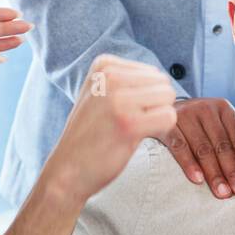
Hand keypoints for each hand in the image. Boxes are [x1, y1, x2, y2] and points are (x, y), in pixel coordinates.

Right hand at [43, 55, 178, 205]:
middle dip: (155, 105)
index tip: (122, 112)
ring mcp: (118, 99)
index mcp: (103, 65)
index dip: (146, 97)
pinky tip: (138, 138)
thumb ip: (126, 81)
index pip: (152, 72)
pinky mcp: (128, 123)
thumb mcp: (100, 93)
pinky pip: (168, 117)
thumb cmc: (90, 134)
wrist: (67, 170)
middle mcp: (109, 76)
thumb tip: (164, 79)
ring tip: (132, 130)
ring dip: (158, 117)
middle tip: (131, 123)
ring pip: (168, 97)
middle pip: (163, 83)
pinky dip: (161, 130)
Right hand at [166, 97, 234, 198]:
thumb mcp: (216, 123)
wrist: (162, 108)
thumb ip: (230, 140)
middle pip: (221, 144)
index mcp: (223, 108)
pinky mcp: (167, 124)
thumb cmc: (197, 122)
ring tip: (221, 192)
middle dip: (231, 170)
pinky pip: (179, 147)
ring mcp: (185, 115)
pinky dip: (189, 164)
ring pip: (203, 148)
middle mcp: (205, 109)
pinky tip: (197, 179)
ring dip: (214, 172)